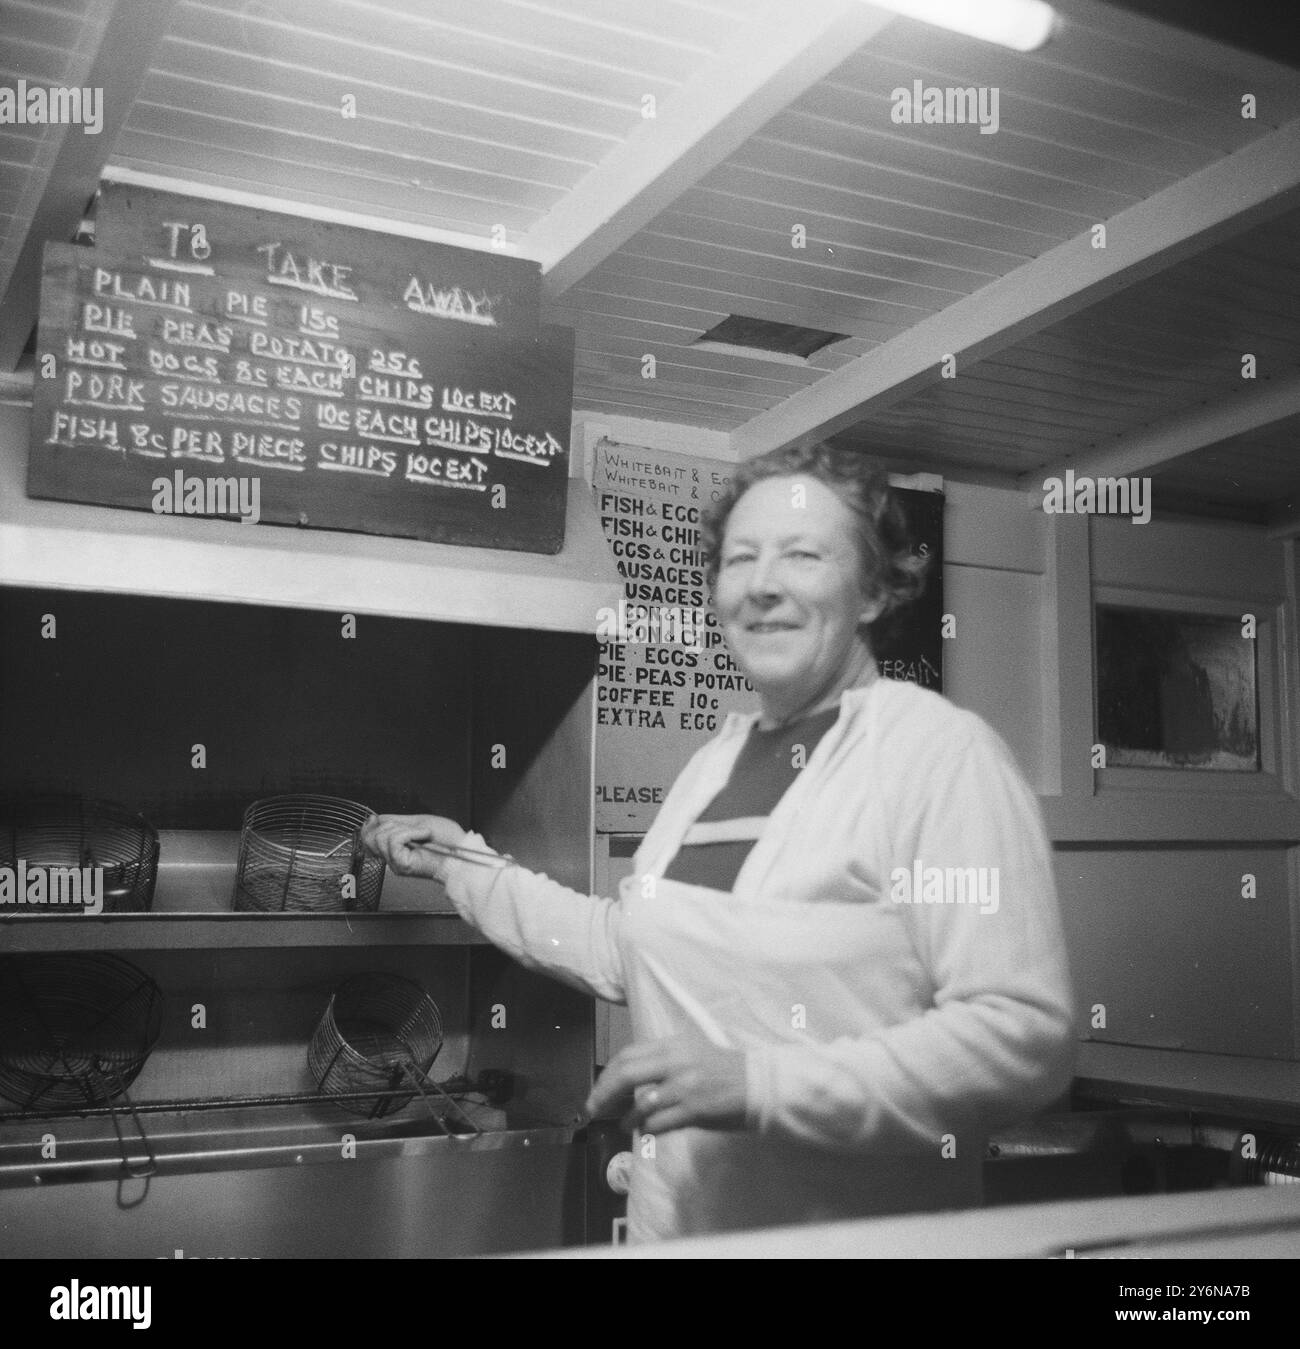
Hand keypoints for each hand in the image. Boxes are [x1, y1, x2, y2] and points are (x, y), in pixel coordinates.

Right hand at [359, 813, 467, 882]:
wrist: (461, 851)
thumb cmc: (447, 839)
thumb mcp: (417, 823)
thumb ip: (395, 822)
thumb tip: (375, 818)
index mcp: (394, 848)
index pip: (367, 839)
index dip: (368, 826)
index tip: (374, 818)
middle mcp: (392, 857)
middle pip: (372, 837)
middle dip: (392, 825)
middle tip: (414, 829)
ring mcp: (396, 862)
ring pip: (382, 837)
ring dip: (404, 828)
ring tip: (422, 832)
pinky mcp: (402, 865)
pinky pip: (394, 841)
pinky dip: (410, 832)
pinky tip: (423, 834)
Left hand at [585, 1034, 747, 1135]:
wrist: (760, 1084)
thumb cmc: (725, 1070)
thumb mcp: (692, 1053)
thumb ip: (662, 1060)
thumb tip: (628, 1077)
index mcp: (674, 1044)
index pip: (628, 1055)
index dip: (606, 1073)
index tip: (596, 1088)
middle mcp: (676, 1061)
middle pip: (626, 1074)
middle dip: (603, 1094)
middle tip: (593, 1109)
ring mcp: (685, 1086)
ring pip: (640, 1103)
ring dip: (625, 1117)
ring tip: (622, 1123)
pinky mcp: (694, 1110)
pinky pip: (657, 1123)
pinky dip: (644, 1128)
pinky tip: (642, 1129)